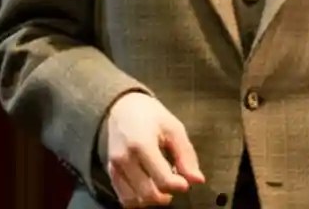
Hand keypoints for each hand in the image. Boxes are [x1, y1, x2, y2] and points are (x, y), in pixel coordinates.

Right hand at [103, 92, 204, 206]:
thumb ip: (186, 156)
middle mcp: (124, 159)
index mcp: (142, 145)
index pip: (162, 179)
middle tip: (176, 183)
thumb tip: (198, 180)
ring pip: (134, 201)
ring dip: (153, 199)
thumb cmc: (152, 117)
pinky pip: (123, 198)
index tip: (187, 183)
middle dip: (167, 194)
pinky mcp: (110, 173)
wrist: (123, 108)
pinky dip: (139, 199)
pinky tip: (150, 186)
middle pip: (148, 194)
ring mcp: (114, 168)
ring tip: (163, 184)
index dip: (179, 186)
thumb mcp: (174, 129)